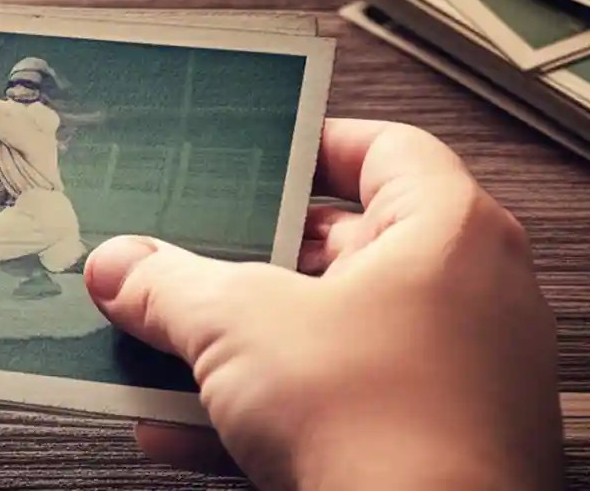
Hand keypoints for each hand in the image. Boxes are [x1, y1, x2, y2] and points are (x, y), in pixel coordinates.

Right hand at [83, 119, 562, 489]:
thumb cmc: (391, 435)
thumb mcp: (238, 329)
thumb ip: (169, 286)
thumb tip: (123, 267)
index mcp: (447, 233)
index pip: (381, 148)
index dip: (309, 145)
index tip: (252, 159)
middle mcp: (466, 297)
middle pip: (340, 249)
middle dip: (246, 265)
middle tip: (188, 261)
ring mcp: (453, 376)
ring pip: (327, 338)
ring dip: (242, 348)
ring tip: (170, 349)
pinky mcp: (427, 443)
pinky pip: (334, 407)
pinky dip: (265, 412)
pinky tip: (187, 428)